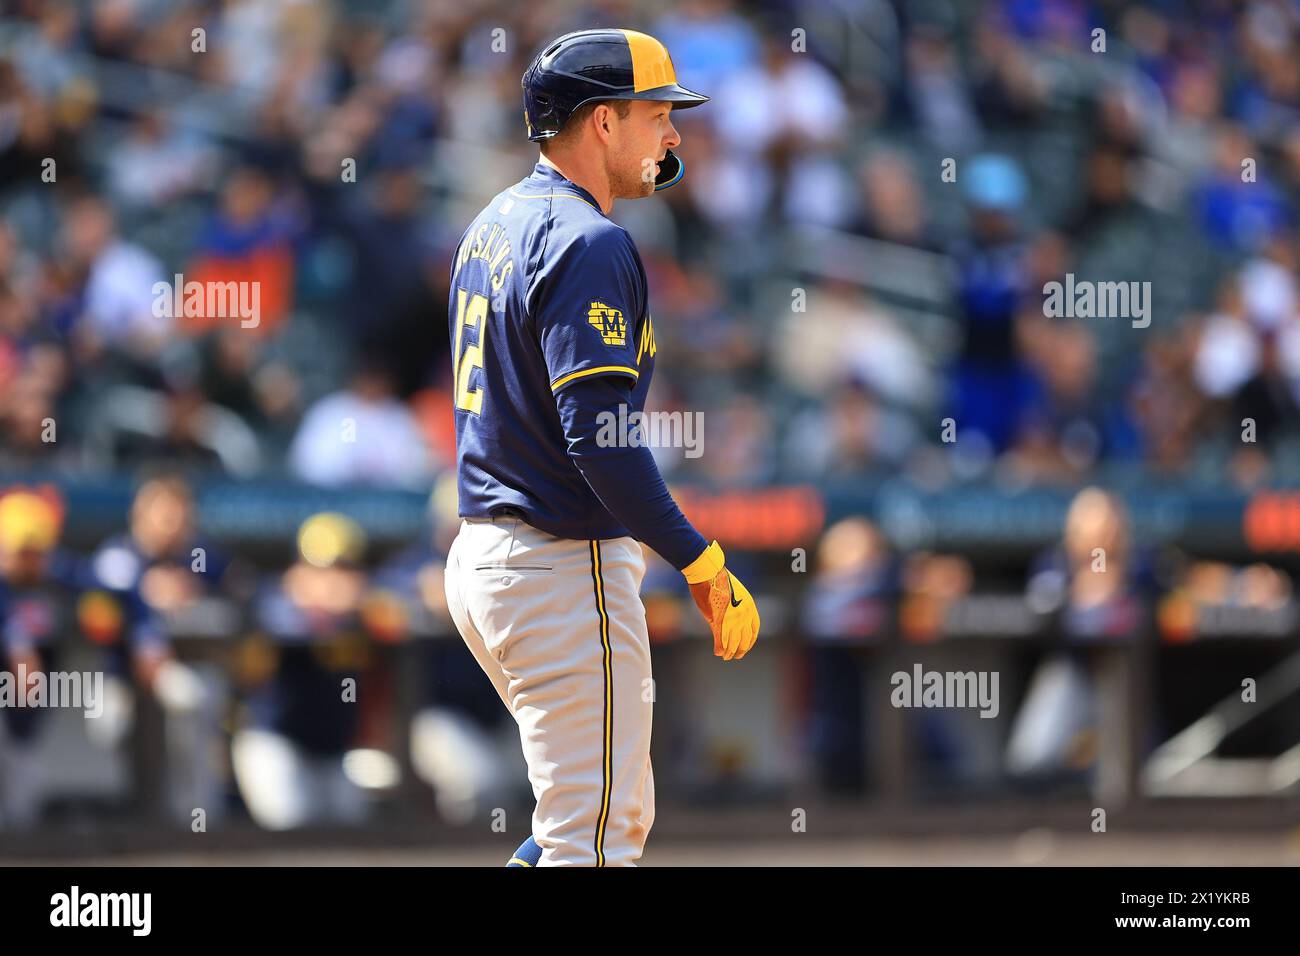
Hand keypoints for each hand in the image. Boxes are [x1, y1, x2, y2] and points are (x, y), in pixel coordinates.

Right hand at [682, 541, 759, 660]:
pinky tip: (717, 652)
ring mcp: (732, 620)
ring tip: (725, 656)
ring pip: (733, 644)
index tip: (746, 647)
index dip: (750, 641)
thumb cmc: (718, 580)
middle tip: (736, 656)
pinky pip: (721, 641)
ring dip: (729, 652)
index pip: (754, 630)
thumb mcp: (735, 592)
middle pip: (745, 640)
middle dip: (740, 650)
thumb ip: (737, 606)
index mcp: (750, 607)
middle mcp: (744, 616)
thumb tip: (732, 615)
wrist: (708, 574)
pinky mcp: (718, 623)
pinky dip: (719, 649)